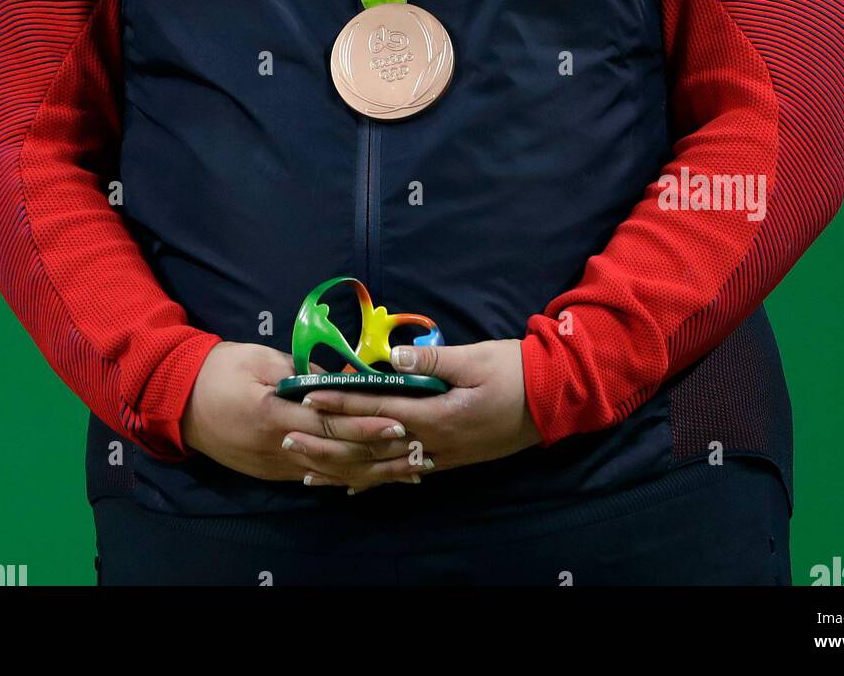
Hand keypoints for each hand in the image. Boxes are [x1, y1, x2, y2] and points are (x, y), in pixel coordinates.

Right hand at [180, 341, 421, 489]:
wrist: (176, 401)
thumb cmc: (219, 369)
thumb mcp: (259, 359)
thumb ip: (300, 372)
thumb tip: (340, 377)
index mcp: (271, 415)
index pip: (328, 424)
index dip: (365, 425)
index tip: (399, 422)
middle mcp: (276, 448)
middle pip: (336, 455)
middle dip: (378, 453)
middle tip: (417, 448)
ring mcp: (274, 466)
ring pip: (330, 474)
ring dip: (370, 473)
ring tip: (406, 469)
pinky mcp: (272, 473)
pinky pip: (315, 478)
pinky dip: (345, 479)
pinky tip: (370, 479)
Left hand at [291, 338, 543, 492]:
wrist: (556, 398)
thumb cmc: (516, 371)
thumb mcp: (476, 358)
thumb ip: (433, 360)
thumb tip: (394, 358)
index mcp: (438, 415)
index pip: (377, 410)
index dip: (341, 403)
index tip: (308, 396)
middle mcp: (434, 443)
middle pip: (370, 448)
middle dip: (327, 444)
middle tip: (288, 440)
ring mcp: (442, 456)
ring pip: (382, 470)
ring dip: (342, 470)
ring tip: (307, 473)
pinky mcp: (450, 459)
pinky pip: (403, 474)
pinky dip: (374, 480)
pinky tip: (355, 485)